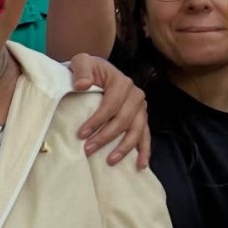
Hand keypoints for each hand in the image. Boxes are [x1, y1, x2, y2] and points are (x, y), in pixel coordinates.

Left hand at [69, 53, 149, 168]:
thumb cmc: (88, 69)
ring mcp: (140, 108)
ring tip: (111, 161)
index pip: (111, 105)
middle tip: (88, 149)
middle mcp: (135, 95)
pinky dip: (145, 150)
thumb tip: (82, 85)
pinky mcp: (141, 117)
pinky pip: (146, 135)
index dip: (97, 121)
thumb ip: (81, 71)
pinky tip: (140, 165)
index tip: (81, 134)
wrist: (96, 71)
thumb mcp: (81, 62)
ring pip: (136, 130)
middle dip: (106, 137)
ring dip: (124, 147)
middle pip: (123, 120)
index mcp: (122, 82)